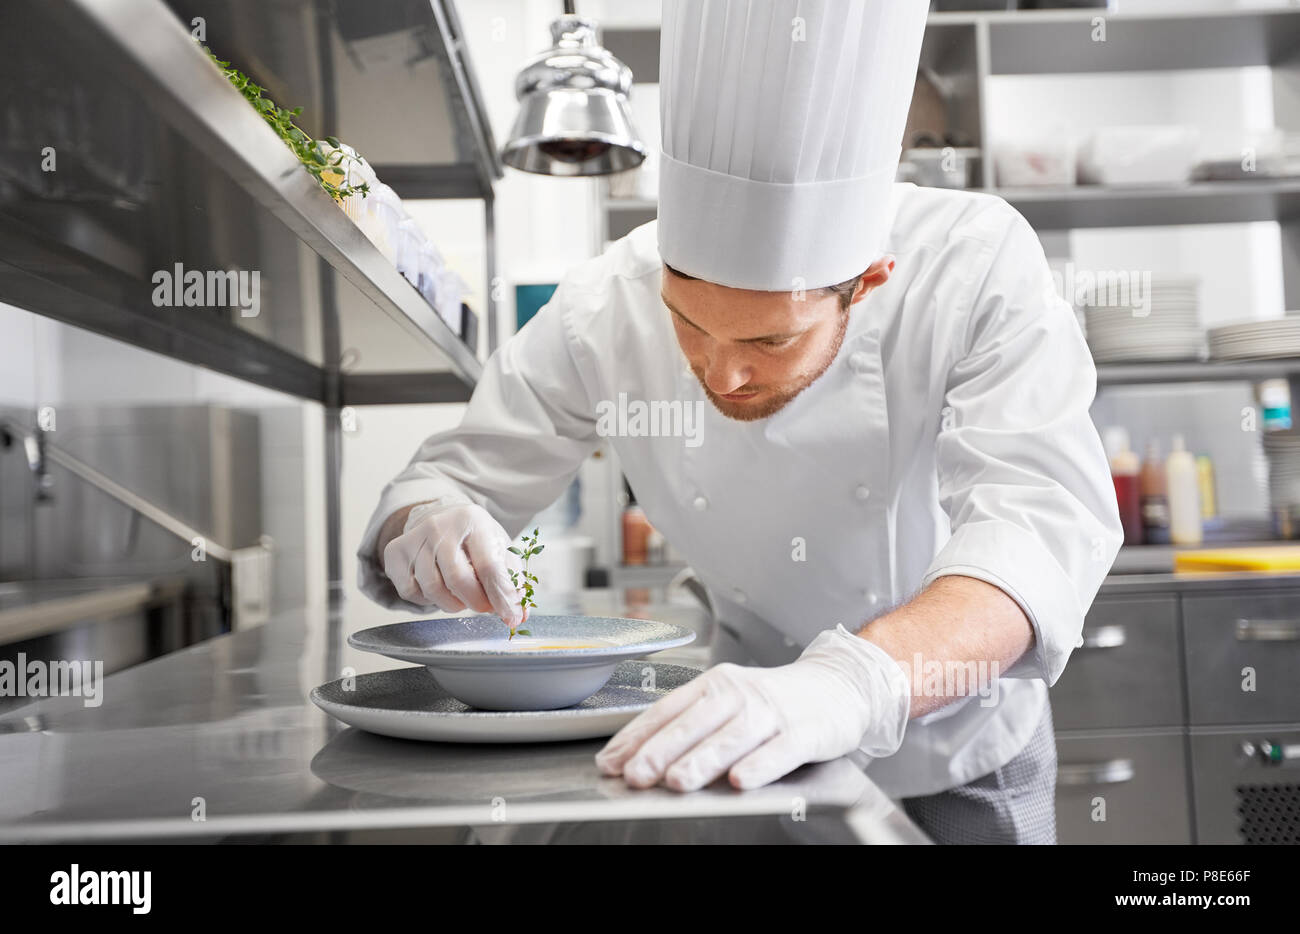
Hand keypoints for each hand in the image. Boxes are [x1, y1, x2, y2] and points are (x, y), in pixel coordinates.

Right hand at [382, 503, 522, 625]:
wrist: (443, 520)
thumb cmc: (476, 540)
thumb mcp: (501, 551)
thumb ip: (513, 583)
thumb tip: (518, 616)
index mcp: (473, 520)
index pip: (488, 566)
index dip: (501, 597)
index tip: (511, 618)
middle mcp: (440, 525)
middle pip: (458, 580)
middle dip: (476, 602)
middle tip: (484, 606)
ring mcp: (414, 538)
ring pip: (433, 589)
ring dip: (453, 604)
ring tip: (463, 595)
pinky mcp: (395, 552)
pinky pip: (410, 592)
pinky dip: (428, 600)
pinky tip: (439, 588)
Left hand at [594, 625, 910, 790]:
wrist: (837, 687)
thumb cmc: (773, 701)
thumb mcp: (728, 703)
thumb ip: (687, 727)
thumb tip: (636, 757)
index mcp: (715, 685)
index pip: (668, 709)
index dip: (638, 736)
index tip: (611, 761)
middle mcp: (740, 694)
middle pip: (695, 722)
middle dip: (661, 750)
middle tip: (636, 775)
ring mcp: (772, 712)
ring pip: (732, 737)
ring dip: (702, 759)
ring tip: (677, 781)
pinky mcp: (804, 732)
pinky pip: (779, 750)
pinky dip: (759, 765)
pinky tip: (740, 780)